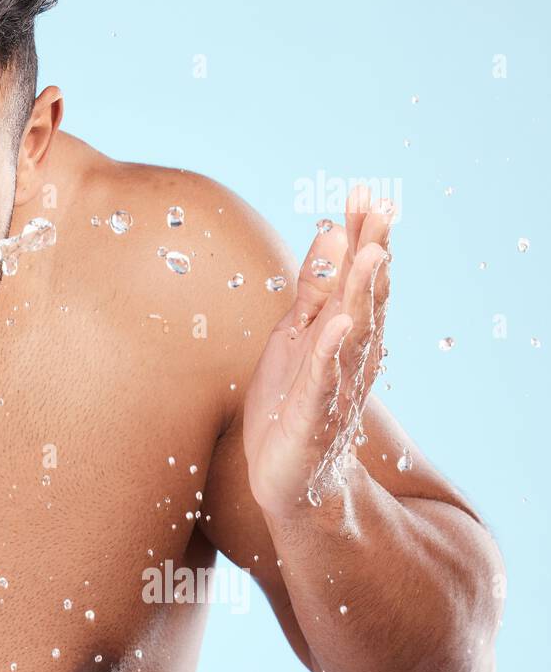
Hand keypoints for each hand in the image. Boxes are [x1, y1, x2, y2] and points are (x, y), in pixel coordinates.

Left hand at [243, 186, 394, 518]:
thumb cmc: (291, 403)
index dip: (363, 236)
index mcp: (344, 334)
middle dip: (371, 252)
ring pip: (353, 333)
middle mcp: (349, 356)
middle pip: (364, 297)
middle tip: (381, 206)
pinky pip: (324, 382)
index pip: (357, 277)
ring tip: (371, 252)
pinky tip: (338, 326)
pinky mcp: (313, 418)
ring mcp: (335, 386)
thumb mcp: (296, 335)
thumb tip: (332, 228)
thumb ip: (314, 288)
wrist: (290, 479)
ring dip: (362, 293)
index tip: (365, 191)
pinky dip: (332, 354)